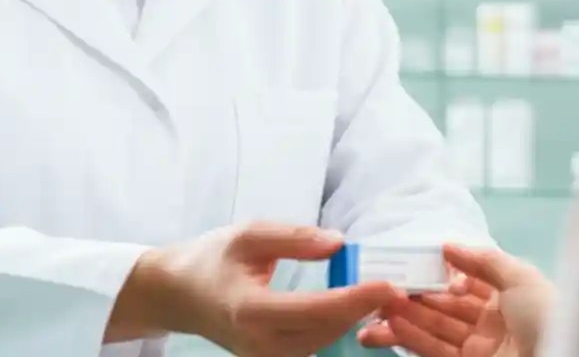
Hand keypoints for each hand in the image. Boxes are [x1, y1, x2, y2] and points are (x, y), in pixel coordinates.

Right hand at [112, 222, 402, 356]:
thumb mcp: (249, 234)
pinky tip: (357, 303)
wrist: (179, 294)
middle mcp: (259, 344)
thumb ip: (294, 238)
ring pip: (324, 342)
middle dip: (364, 309)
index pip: (314, 311)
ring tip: (384, 291)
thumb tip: (339, 243)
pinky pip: (314, 344)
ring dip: (355, 318)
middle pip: (326, 331)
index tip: (387, 283)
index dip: (355, 299)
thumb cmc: (213, 258)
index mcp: (250, 311)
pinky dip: (338, 324)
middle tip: (400, 284)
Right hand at [357, 245, 554, 356]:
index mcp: (507, 296)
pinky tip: (389, 325)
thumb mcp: (521, 277)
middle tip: (379, 286)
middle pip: (444, 306)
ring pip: (433, 329)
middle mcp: (490, 321)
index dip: (437, 273)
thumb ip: (484, 260)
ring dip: (402, 318)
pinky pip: (434, 350)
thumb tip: (447, 245)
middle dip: (413, 296)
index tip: (408, 263)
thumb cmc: (546, 314)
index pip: (465, 281)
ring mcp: (478, 348)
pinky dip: (410, 338)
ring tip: (373, 307)